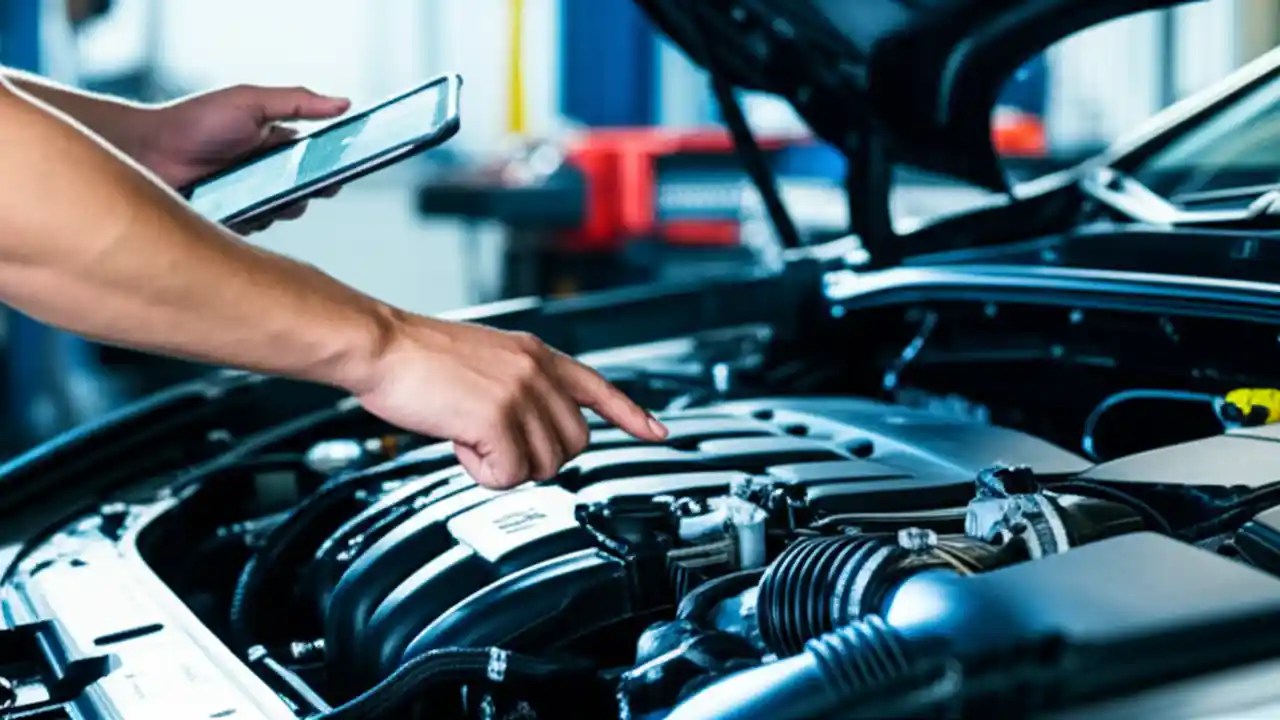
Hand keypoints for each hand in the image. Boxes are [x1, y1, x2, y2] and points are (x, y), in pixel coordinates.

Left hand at [138, 85, 349, 230]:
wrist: (147, 151)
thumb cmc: (195, 121)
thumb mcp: (250, 101)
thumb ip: (298, 101)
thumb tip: (345, 103)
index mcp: (277, 145)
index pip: (318, 158)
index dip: (335, 162)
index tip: (347, 164)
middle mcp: (268, 174)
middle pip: (308, 189)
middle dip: (313, 186)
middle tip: (310, 181)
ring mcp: (252, 199)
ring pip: (287, 211)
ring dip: (284, 203)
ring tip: (267, 189)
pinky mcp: (236, 221)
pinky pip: (261, 227)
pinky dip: (258, 218)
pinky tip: (245, 204)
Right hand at [354, 314, 668, 488]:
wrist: (381, 345)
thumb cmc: (417, 357)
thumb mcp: (485, 360)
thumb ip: (519, 388)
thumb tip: (531, 431)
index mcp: (536, 354)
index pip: (599, 387)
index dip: (631, 415)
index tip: (657, 432)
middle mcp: (537, 372)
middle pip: (574, 443)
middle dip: (538, 456)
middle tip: (494, 444)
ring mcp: (520, 394)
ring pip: (544, 464)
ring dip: (506, 466)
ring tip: (469, 438)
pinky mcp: (497, 418)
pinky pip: (508, 474)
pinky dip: (482, 472)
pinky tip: (459, 445)